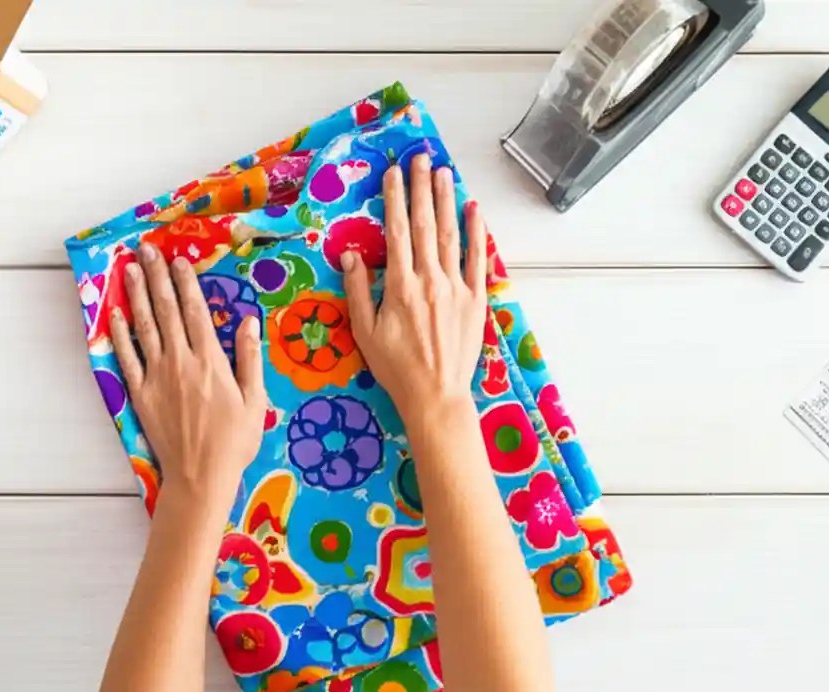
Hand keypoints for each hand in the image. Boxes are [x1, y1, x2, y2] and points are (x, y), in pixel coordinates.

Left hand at [109, 243, 266, 514]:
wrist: (200, 477)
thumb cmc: (234, 442)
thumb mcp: (255, 401)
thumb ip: (249, 359)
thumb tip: (249, 322)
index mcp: (211, 362)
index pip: (196, 312)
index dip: (186, 283)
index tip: (178, 260)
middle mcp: (180, 362)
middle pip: (167, 311)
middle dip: (157, 277)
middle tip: (147, 250)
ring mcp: (157, 377)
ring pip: (145, 327)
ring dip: (136, 296)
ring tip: (128, 269)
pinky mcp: (140, 394)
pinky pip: (127, 358)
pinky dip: (120, 334)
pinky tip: (115, 314)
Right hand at [342, 153, 488, 429]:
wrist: (436, 395)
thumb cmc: (396, 368)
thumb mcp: (365, 332)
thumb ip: (358, 291)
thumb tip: (351, 256)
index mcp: (400, 286)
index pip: (397, 233)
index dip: (395, 200)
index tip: (393, 174)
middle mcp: (430, 280)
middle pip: (425, 225)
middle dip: (421, 189)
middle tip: (419, 159)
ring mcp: (456, 288)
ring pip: (450, 235)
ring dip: (446, 201)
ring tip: (443, 173)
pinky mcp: (476, 300)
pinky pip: (477, 259)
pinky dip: (477, 233)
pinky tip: (473, 209)